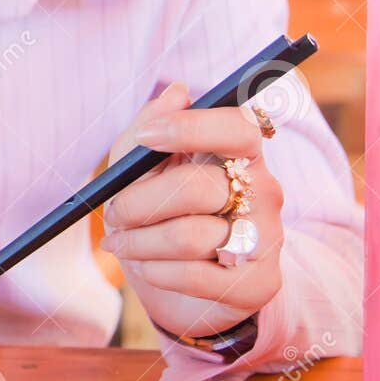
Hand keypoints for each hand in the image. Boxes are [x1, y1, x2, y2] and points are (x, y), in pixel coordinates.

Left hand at [98, 82, 283, 339]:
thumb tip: (178, 92)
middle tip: (113, 213)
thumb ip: (151, 125)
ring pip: (189, 236)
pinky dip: (155, 271)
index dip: (190, 128)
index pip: (238, 128)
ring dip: (139, 242)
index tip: (146, 138)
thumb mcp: (141, 166)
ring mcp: (266, 239)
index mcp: (240, 152)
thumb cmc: (159, 212)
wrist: (184, 288)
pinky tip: (146, 267)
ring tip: (122, 243)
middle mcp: (264, 190)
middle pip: (199, 188)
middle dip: (138, 203)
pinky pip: (193, 275)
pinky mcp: (258, 284)